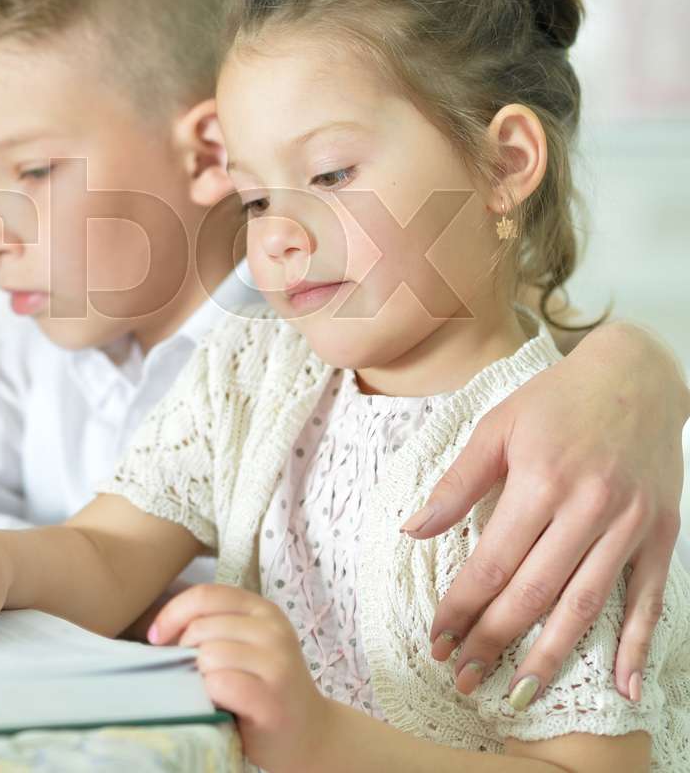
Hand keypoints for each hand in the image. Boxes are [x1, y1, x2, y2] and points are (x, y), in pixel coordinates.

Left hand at [151, 584, 335, 771]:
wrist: (309, 735)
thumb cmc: (263, 688)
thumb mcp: (245, 645)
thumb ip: (213, 627)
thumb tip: (158, 631)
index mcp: (263, 610)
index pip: (204, 595)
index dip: (171, 614)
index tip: (157, 638)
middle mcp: (274, 631)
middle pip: (200, 628)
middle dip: (185, 653)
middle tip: (196, 676)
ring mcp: (277, 665)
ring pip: (208, 655)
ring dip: (200, 677)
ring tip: (215, 691)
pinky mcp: (272, 700)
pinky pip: (219, 684)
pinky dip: (211, 696)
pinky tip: (224, 704)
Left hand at [406, 322, 687, 702]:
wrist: (637, 377)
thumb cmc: (556, 401)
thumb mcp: (496, 427)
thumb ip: (456, 483)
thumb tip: (412, 531)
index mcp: (541, 480)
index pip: (492, 562)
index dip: (462, 607)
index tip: (436, 640)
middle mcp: (588, 508)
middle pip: (535, 592)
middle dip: (495, 641)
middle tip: (464, 678)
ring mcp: (629, 525)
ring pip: (586, 605)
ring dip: (551, 655)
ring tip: (518, 694)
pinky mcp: (661, 535)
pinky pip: (648, 600)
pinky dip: (636, 646)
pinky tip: (621, 686)